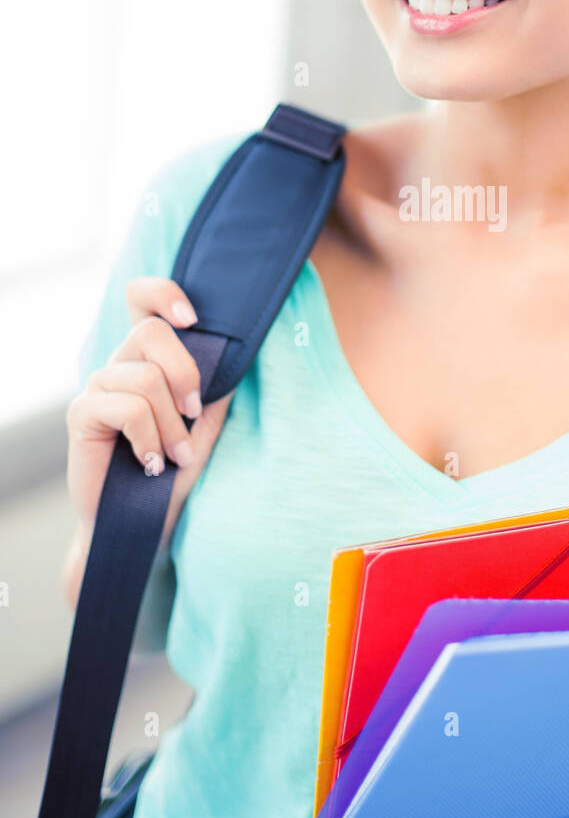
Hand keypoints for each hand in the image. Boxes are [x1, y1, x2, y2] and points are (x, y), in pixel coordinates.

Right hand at [65, 276, 234, 555]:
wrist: (141, 524)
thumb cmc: (172, 474)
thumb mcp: (204, 425)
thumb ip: (214, 388)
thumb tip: (238, 353)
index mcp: (146, 360)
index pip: (141, 300)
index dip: (164, 294)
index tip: (193, 318)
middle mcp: (118, 365)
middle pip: (150, 333)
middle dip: (185, 373)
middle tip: (194, 412)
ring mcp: (96, 388)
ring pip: (146, 378)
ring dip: (172, 424)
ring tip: (175, 456)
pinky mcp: (81, 415)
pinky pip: (128, 409)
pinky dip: (150, 438)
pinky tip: (151, 463)